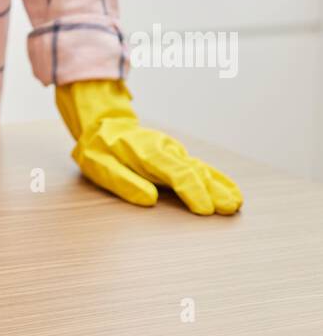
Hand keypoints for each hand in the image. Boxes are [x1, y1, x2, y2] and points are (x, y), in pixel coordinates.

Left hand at [54, 78, 242, 214]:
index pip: (176, 173)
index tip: (205, 210)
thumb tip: (150, 200)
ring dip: (219, 186)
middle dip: (213, 191)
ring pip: (201, 169)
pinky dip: (217, 178)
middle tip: (229, 209)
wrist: (102, 125)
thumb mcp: (100, 166)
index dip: (192, 192)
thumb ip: (124, 182)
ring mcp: (173, 151)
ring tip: (236, 203)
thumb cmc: (100, 149)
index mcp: (147, 152)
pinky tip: (230, 190)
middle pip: (194, 171)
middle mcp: (166, 149)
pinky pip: (200, 167)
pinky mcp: (176, 155)